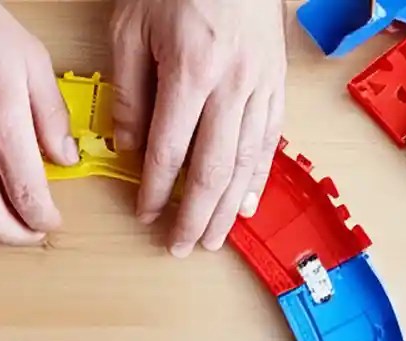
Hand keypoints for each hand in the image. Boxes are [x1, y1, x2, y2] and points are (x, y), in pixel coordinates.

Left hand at [109, 0, 286, 256]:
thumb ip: (129, 91)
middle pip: (213, 169)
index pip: (169, 151)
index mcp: (191, 71)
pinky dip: (257, 178)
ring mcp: (261, 85)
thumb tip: (127, 147)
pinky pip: (270, 141)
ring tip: (210, 239)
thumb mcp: (132, 27)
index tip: (146, 215)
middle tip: (179, 247)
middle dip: (194, 215)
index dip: (156, 191)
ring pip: (246, 162)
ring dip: (226, 208)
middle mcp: (232, 85)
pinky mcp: (277, 83)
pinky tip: (246, 204)